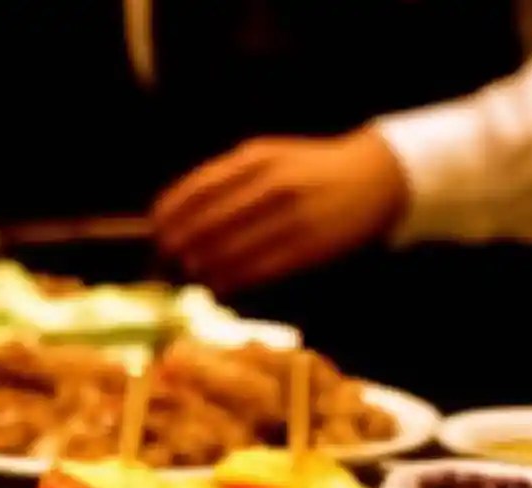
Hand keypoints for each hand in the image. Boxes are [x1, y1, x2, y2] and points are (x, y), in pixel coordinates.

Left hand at [153, 127, 408, 292]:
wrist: (374, 177)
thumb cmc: (309, 168)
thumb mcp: (269, 156)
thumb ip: (227, 178)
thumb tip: (178, 210)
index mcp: (258, 159)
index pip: (199, 188)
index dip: (172, 211)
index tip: (156, 227)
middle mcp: (272, 186)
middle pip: (209, 222)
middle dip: (181, 243)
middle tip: (166, 257)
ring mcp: (291, 218)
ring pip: (231, 250)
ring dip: (203, 266)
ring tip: (190, 273)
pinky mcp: (308, 247)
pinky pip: (259, 270)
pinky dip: (232, 281)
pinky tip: (219, 286)